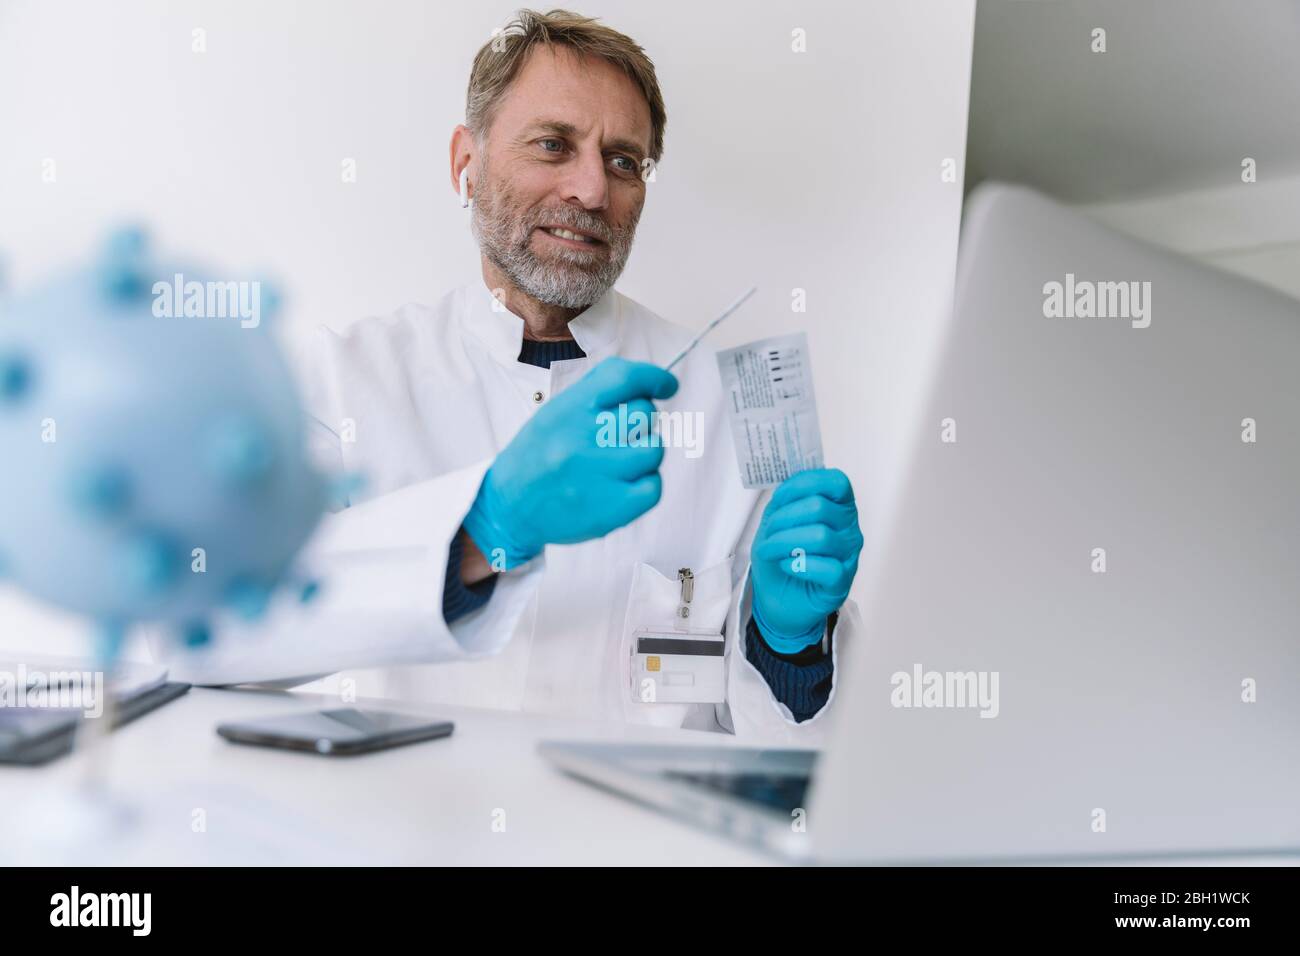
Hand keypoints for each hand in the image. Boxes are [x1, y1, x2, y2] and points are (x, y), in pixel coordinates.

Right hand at [462, 357, 677, 568]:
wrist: (509, 507)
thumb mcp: (557, 411)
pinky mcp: (612, 509)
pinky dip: (645, 484)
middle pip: (645, 413)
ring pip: (654, 449)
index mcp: (571, 408)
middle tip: (621, 436)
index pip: (626, 377)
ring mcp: (599, 474)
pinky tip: (623, 486)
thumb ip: (598, 394)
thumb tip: (648, 384)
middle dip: (641, 422)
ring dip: (644, 453)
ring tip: (620, 462)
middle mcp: (584, 437)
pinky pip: (654, 486)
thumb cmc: (538, 455)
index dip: (655, 378)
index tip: (666, 386)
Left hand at [749, 468, 862, 652]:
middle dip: (784, 518)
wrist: (775, 597)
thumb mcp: (775, 521)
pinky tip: (788, 566)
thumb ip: (785, 500)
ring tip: (770, 551)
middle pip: (820, 507)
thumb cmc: (780, 556)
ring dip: (784, 542)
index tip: (779, 498)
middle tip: (768, 533)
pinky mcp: (842, 583)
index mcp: (838, 507)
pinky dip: (799, 565)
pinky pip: (827, 568)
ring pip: (821, 536)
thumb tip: (788, 484)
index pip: (836, 482)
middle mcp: (849, 528)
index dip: (804, 484)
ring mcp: (849, 556)